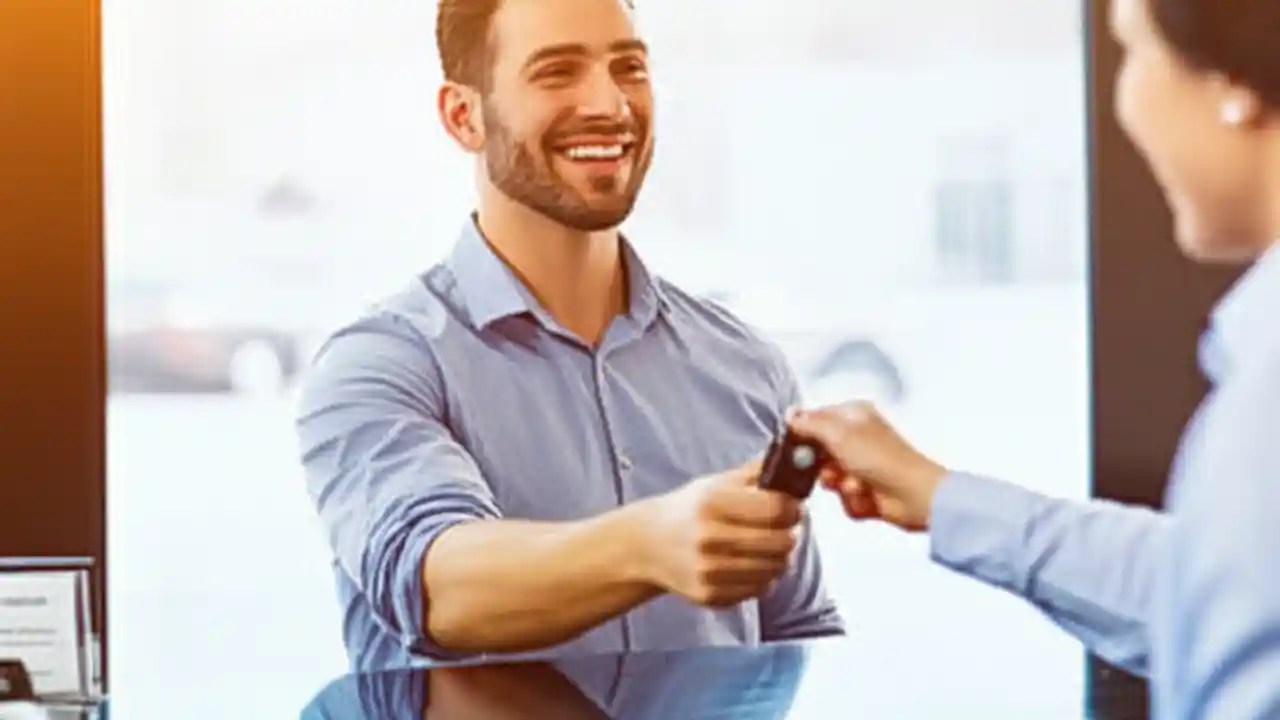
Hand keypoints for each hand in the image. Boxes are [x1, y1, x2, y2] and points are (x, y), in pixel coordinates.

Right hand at [635, 460, 800, 606]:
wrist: (647, 545)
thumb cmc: (689, 510)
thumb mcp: (716, 483)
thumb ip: (756, 473)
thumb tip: (796, 460)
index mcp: (714, 503)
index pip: (777, 509)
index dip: (794, 509)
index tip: (795, 508)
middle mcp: (710, 538)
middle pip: (781, 542)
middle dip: (791, 534)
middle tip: (786, 528)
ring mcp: (710, 571)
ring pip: (775, 568)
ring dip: (780, 557)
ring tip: (768, 546)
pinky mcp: (710, 595)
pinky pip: (760, 589)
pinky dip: (763, 577)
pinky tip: (750, 563)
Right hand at [787, 402, 947, 531]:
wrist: (915, 496)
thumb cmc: (881, 459)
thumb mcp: (838, 434)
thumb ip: (809, 423)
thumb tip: (790, 415)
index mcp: (854, 415)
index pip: (814, 420)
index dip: (803, 434)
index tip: (794, 447)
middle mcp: (858, 438)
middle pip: (820, 452)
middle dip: (823, 467)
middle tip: (831, 471)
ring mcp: (864, 466)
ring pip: (830, 479)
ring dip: (839, 486)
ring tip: (856, 486)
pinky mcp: (868, 491)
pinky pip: (844, 498)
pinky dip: (854, 501)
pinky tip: (868, 498)